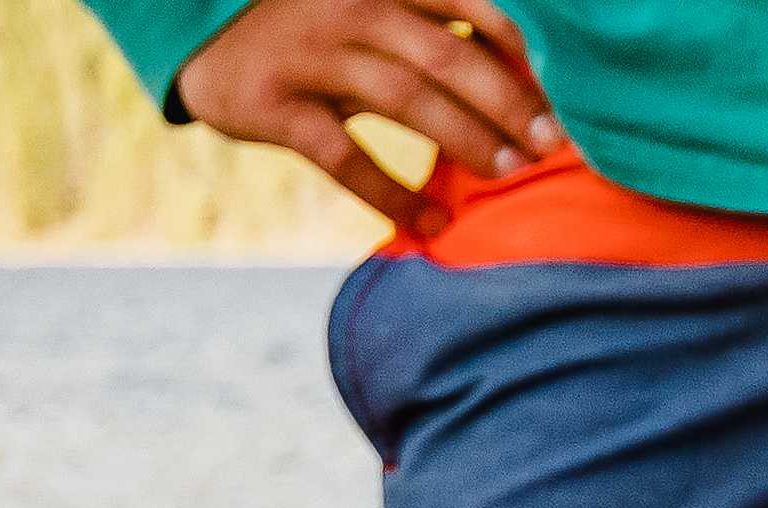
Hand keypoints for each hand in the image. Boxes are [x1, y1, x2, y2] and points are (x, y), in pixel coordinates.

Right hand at [177, 0, 563, 230]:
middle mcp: (349, 7)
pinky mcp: (274, 106)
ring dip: (465, 141)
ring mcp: (309, 54)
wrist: (201, 39)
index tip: (566, 93)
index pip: (471, 5)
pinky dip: (393, 194)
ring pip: (404, 100)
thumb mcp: (369, 8)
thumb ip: (433, 25)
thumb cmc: (313, 28)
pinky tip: (431, 226)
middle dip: (508, 103)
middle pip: (446, 56)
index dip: (523, 50)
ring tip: (510, 174)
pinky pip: (345, 156)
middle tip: (554, 145)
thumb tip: (527, 65)